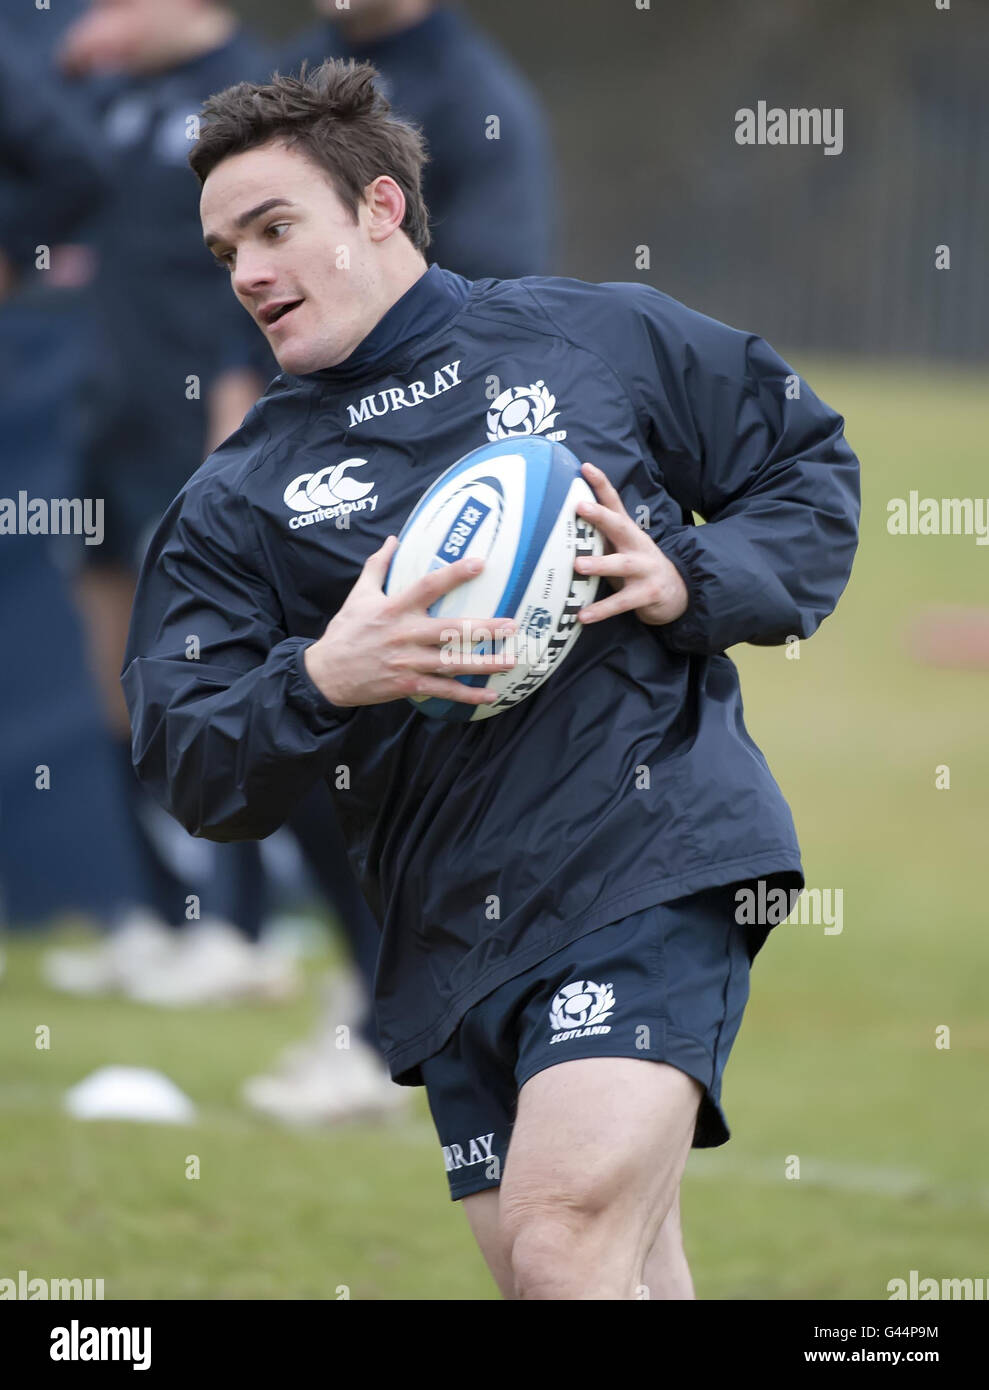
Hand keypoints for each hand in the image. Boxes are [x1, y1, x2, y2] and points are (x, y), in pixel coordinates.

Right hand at [304, 536, 517, 708]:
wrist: (326, 673)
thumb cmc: (346, 631)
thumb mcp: (358, 595)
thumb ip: (378, 566)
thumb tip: (393, 539)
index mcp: (394, 609)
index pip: (428, 586)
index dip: (455, 574)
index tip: (480, 563)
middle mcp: (404, 634)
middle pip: (449, 630)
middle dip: (483, 628)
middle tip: (511, 624)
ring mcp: (408, 662)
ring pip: (451, 663)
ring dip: (483, 663)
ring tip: (511, 658)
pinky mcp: (408, 684)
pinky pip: (443, 690)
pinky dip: (467, 695)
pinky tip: (490, 695)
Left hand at [574, 462, 688, 625]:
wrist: (676, 593)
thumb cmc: (637, 567)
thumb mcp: (621, 547)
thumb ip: (599, 535)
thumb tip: (559, 523)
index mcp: (628, 532)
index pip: (614, 503)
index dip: (601, 484)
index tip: (585, 467)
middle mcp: (638, 546)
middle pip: (621, 526)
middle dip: (601, 515)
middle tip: (580, 506)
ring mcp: (645, 570)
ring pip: (622, 565)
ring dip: (600, 564)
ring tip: (578, 565)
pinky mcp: (647, 594)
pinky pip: (622, 603)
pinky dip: (602, 610)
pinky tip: (583, 615)